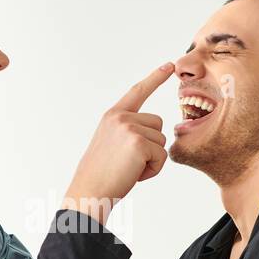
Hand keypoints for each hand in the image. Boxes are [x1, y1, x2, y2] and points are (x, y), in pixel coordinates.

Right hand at [62, 63, 173, 225]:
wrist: (89, 192)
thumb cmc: (101, 175)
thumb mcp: (110, 144)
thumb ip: (128, 132)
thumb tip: (153, 133)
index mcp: (112, 116)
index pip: (137, 91)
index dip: (155, 77)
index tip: (169, 65)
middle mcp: (120, 117)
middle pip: (158, 124)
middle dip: (151, 145)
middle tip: (129, 162)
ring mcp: (129, 128)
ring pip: (161, 141)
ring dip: (152, 159)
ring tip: (129, 169)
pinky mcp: (139, 143)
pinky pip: (162, 155)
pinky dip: (153, 170)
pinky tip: (135, 175)